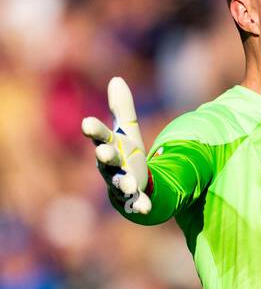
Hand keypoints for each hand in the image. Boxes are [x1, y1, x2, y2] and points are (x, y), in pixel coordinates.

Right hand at [82, 77, 151, 214]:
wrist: (132, 184)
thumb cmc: (125, 154)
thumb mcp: (127, 131)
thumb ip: (123, 109)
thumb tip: (117, 79)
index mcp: (108, 145)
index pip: (98, 135)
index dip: (93, 130)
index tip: (87, 123)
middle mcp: (110, 165)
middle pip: (106, 160)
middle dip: (105, 156)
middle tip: (103, 152)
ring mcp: (120, 182)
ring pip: (119, 183)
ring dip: (123, 184)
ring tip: (129, 185)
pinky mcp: (133, 198)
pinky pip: (135, 202)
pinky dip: (140, 205)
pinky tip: (146, 208)